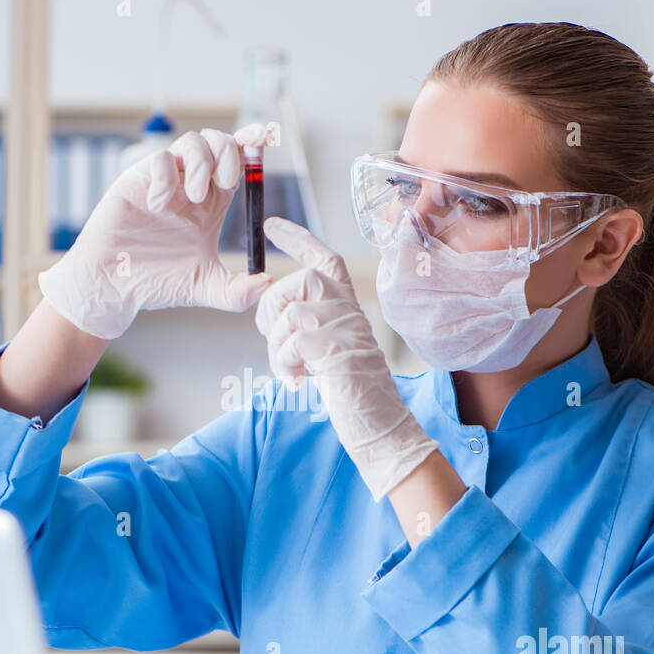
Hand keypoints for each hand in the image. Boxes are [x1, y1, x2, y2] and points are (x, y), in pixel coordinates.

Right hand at [39, 123, 272, 338]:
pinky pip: (158, 159)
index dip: (252, 147)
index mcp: (211, 203)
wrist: (114, 287)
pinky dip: (166, 178)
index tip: (265, 140)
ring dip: (200, 164)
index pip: (237, 164)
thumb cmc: (156, 283)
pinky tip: (158, 205)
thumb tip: (268, 283)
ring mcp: (164, 181)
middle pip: (217, 142)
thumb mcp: (205, 288)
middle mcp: (189, 186)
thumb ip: (238, 291)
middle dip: (228, 152)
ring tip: (193, 198)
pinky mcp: (138, 180)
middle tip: (224, 183)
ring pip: (190, 142)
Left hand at [256, 217, 439, 501]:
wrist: (382, 428)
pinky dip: (283, 364)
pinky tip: (297, 382)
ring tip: (290, 370)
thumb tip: (275, 316)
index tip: (272, 225)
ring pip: (291, 312)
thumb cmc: (354, 397)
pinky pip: (291, 343)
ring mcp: (346, 329)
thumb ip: (311, 328)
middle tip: (273, 340)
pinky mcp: (337, 351)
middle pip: (300, 280)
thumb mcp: (330, 353)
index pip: (325, 260)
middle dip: (272, 307)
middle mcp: (350, 312)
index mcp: (348, 309)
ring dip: (277, 345)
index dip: (298, 239)